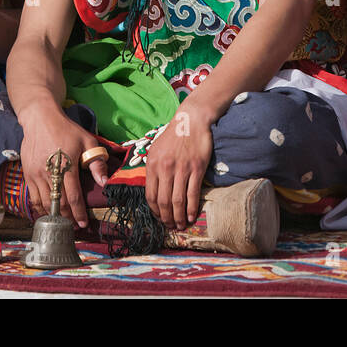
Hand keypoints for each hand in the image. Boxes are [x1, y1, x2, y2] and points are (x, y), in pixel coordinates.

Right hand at [17, 105, 106, 227]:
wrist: (40, 119)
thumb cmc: (66, 130)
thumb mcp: (87, 141)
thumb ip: (96, 162)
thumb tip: (104, 182)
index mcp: (67, 166)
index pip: (73, 196)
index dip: (79, 213)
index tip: (83, 224)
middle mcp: (50, 173)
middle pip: (58, 203)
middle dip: (67, 218)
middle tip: (73, 227)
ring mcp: (36, 174)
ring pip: (44, 203)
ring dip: (54, 215)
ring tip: (62, 222)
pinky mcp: (27, 174)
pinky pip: (33, 197)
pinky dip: (40, 208)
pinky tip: (47, 213)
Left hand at [144, 106, 213, 229]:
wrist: (191, 120)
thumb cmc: (173, 136)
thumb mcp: (156, 149)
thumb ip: (153, 169)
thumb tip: (153, 190)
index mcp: (152, 164)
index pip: (150, 195)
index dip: (154, 211)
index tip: (159, 218)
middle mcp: (165, 168)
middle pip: (164, 201)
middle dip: (166, 218)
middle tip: (170, 226)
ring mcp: (181, 169)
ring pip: (178, 200)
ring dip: (178, 217)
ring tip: (180, 225)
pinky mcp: (197, 168)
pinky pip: (192, 193)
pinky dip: (191, 208)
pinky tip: (191, 216)